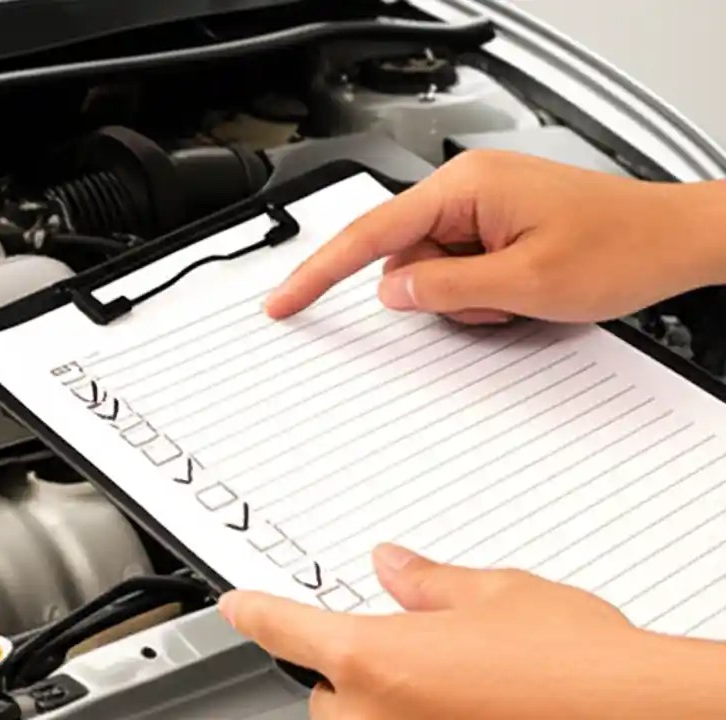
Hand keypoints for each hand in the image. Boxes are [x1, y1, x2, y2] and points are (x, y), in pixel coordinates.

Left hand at [218, 544, 725, 719]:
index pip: (283, 627)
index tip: (235, 606)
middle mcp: (374, 719)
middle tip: (414, 650)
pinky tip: (466, 707)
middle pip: (325, 692)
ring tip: (453, 688)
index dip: (252, 611)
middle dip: (354, 669)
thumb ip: (428, 583)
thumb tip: (392, 566)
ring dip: (380, 708)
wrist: (646, 717)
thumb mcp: (498, 595)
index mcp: (373, 658)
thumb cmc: (580, 665)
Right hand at [265, 150, 725, 323]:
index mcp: (465, 188)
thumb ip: (445, 290)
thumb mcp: (525, 283)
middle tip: (494, 302)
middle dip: (438, 294)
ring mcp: (483, 206)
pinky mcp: (498, 224)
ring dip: (469, 298)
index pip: (370, 235)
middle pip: (405, 259)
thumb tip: (391, 292)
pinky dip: (484, 293)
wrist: (679, 240)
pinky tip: (525, 289)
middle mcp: (468, 188)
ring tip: (524, 293)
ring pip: (434, 272)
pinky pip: (462, 270)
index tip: (284, 300)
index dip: (319, 273)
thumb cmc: (621, 247)